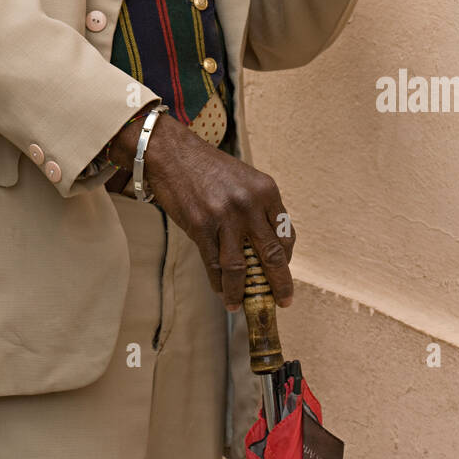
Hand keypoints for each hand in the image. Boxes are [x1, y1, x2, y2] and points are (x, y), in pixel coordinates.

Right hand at [108, 112, 294, 311]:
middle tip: (282, 302)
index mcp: (265, 190)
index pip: (286, 233)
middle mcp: (249, 204)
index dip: (286, 259)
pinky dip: (219, 283)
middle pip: (272, 255)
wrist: (172, 153)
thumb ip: (258, 208)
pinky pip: (214, 264)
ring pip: (240, 268)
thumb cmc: (209, 168)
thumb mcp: (244, 180)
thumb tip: (265, 247)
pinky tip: (221, 291)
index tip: (283, 272)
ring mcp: (224, 216)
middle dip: (279, 284)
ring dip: (241, 292)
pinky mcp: (200, 226)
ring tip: (240, 304)